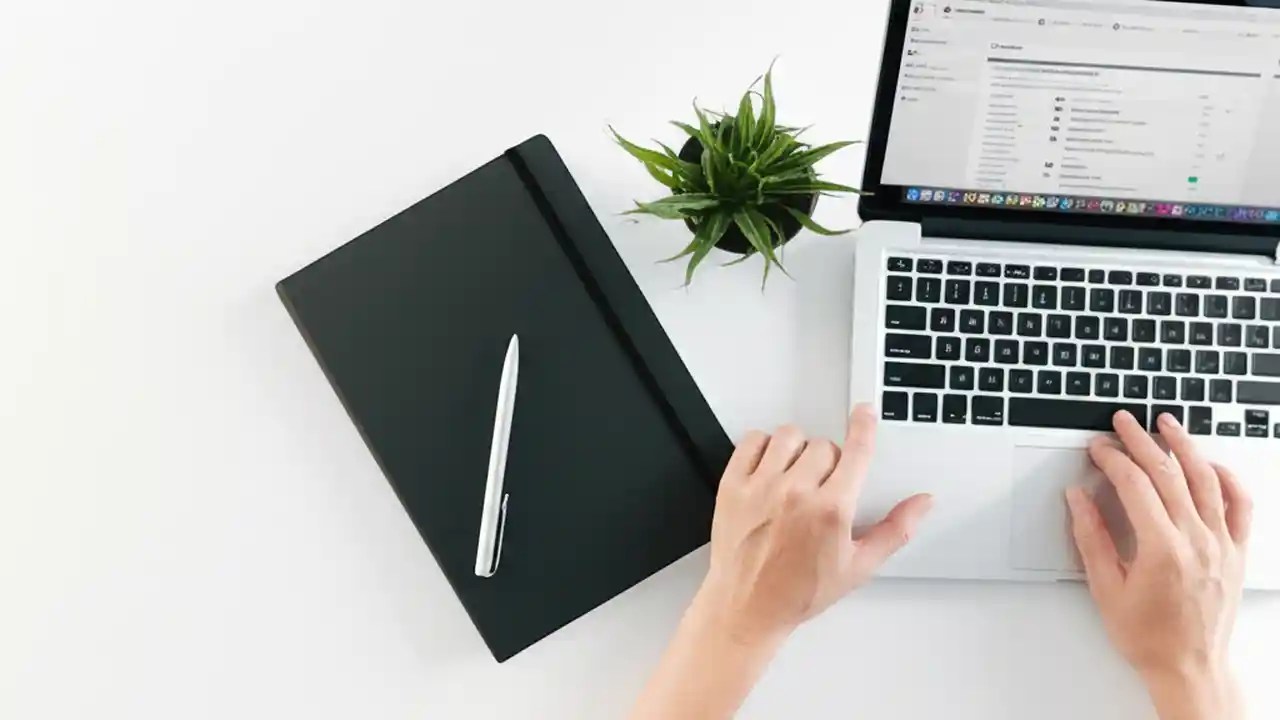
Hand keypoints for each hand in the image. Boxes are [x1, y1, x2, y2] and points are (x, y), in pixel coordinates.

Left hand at [696, 404, 933, 645]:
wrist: (748, 607)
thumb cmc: (799, 592)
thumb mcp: (858, 566)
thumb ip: (895, 530)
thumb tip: (922, 503)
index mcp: (831, 510)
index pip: (856, 451)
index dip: (863, 426)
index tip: (864, 411)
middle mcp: (796, 493)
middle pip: (824, 446)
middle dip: (830, 462)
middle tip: (822, 488)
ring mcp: (762, 487)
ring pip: (788, 436)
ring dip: (797, 449)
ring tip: (795, 476)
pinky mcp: (733, 486)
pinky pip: (751, 441)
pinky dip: (762, 447)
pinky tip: (769, 468)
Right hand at [1068, 411, 1251, 719]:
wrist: (1190, 667)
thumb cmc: (1148, 636)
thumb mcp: (1105, 588)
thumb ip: (1091, 538)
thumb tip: (1079, 498)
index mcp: (1162, 549)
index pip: (1135, 486)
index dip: (1113, 459)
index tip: (1098, 448)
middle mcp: (1197, 541)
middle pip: (1168, 474)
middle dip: (1141, 441)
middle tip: (1123, 422)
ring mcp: (1222, 544)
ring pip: (1205, 479)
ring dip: (1184, 446)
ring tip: (1167, 424)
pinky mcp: (1237, 551)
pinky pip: (1241, 504)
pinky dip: (1227, 478)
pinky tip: (1211, 464)